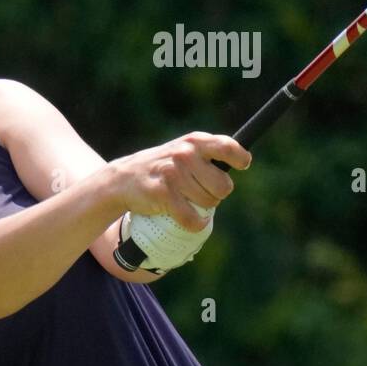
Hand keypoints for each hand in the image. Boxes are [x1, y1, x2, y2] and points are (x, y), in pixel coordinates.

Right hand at [109, 131, 251, 231]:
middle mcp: (184, 154)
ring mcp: (173, 174)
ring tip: (185, 199)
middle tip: (200, 191)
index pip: (229, 147)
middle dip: (216, 193)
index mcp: (194, 141)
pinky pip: (193, 218)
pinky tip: (191, 219)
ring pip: (209, 203)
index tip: (241, 165)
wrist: (122, 179)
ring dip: (202, 207)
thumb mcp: (184, 150)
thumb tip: (244, 161)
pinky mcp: (162, 194)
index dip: (240, 159)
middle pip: (224, 186)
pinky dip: (195, 224)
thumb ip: (209, 153)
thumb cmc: (161, 166)